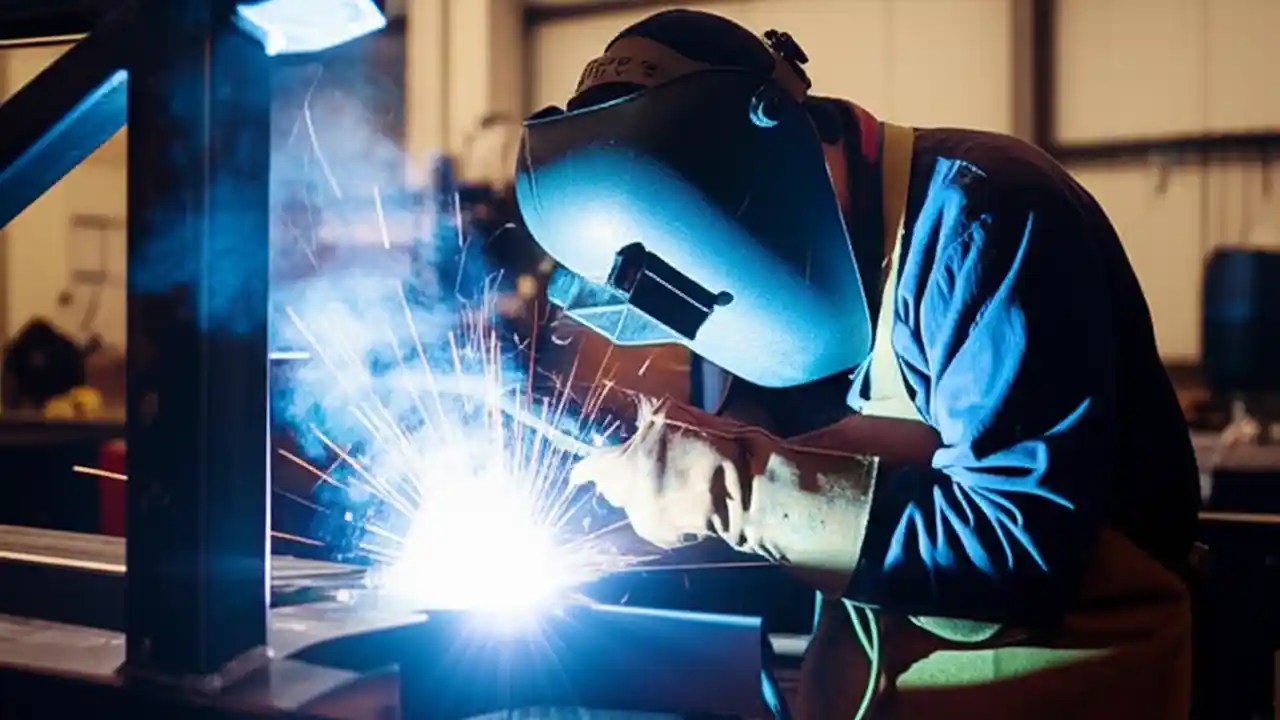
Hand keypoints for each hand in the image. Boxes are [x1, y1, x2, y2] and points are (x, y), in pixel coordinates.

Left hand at [568, 399, 758, 549]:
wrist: (751, 492)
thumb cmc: (713, 448)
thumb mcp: (673, 414)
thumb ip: (644, 413)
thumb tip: (630, 405)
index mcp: (627, 466)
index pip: (592, 468)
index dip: (584, 468)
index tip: (578, 474)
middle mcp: (632, 499)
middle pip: (613, 488)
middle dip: (621, 476)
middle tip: (642, 460)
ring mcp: (650, 521)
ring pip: (634, 504)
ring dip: (645, 492)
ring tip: (674, 477)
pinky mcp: (669, 537)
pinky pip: (655, 519)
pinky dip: (663, 509)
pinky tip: (685, 496)